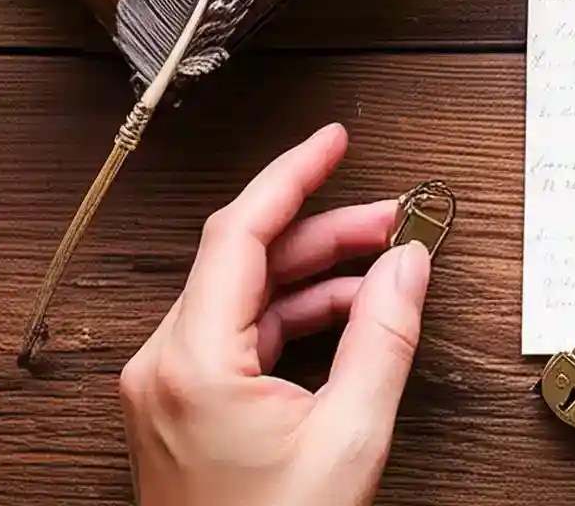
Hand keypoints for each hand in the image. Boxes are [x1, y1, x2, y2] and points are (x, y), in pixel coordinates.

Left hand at [119, 124, 431, 505]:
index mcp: (192, 362)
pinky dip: (301, 315)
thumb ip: (385, 337)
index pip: (242, 232)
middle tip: (395, 217)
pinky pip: (245, 333)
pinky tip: (354, 313)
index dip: (294, 175)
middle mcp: (167, 364)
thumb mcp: (351, 433)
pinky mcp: (188, 403)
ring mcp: (172, 385)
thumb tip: (407, 265)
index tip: (332, 142)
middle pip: (249, 259)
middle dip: (328, 231)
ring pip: (249, 295)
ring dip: (319, 274)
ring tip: (388, 264)